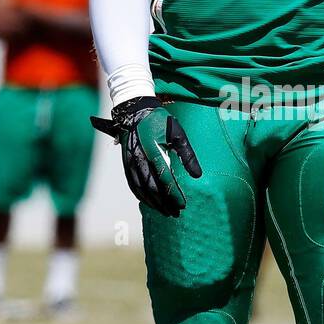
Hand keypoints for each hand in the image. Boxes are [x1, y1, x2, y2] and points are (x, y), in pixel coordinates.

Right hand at [91, 96, 201, 216]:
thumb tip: (197, 175)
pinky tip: (149, 202)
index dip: (174, 194)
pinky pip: (133, 184)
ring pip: (142, 189)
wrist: (134, 110)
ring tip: (165, 212)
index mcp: (154, 151)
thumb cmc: (159, 121)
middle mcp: (140, 159)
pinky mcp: (126, 164)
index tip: (183, 205)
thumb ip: (187, 155)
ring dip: (153, 203)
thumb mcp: (177, 133)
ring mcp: (131, 162)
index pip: (165, 179)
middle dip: (164, 203)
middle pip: (152, 188)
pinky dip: (141, 196)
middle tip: (175, 213)